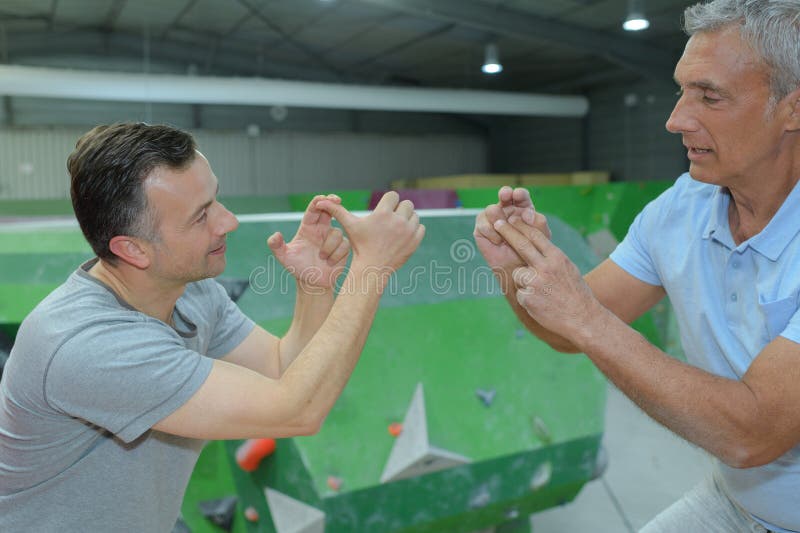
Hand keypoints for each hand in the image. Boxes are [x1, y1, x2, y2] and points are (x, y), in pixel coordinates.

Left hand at [267, 194, 350, 290]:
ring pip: (337, 233)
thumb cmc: (298, 268)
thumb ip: (276, 246)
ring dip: (329, 247)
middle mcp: (321, 230)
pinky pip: (344, 245)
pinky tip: (330, 262)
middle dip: (334, 203)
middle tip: (337, 200)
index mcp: (308, 227)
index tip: (324, 198)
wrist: (312, 283)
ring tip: (322, 258)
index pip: (314, 210)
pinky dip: (336, 255)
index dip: (319, 201)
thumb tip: (275, 235)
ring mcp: (333, 238)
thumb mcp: (284, 257)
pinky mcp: (342, 248)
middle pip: (330, 211)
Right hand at [317, 192, 424, 291]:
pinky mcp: (415, 240)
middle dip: (399, 210)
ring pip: (414, 215)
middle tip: (390, 221)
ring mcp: (408, 231)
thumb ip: (337, 211)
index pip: (393, 196)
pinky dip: (413, 230)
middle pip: (406, 204)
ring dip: (407, 219)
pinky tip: (402, 236)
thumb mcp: (349, 226)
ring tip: (396, 228)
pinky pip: (420, 227)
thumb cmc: (360, 245)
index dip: (388, 203)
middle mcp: (398, 220)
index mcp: (383, 213)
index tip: (383, 212)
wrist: (373, 267)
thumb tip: (321, 200)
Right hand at [473, 186, 550, 275]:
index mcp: (522, 209)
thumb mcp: (540, 236)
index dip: (519, 193)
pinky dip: (491, 232)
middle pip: (504, 195)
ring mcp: (493, 219)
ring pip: (491, 209)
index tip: (518, 195)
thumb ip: (537, 223)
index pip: (521, 196)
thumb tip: (527, 213)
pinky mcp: (481, 229)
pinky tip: (498, 241)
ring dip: (498, 219)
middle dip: (504, 193)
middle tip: (505, 196)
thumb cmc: (531, 251)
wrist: (518, 269)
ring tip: (505, 235)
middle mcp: (507, 211)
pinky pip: (482, 224)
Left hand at [493, 215, 597, 340]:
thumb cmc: (575, 292)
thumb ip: (550, 256)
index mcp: (557, 258)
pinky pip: (520, 293)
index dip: (521, 226)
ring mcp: (536, 283)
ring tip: (541, 293)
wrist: (582, 318)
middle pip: (522, 245)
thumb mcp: (566, 268)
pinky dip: (528, 298)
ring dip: (524, 282)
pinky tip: (542, 304)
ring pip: (518, 275)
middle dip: (507, 232)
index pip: (536, 236)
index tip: (511, 219)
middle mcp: (546, 267)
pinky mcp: (528, 298)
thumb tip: (536, 242)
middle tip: (496, 224)